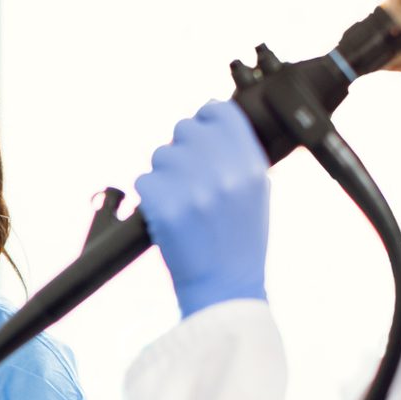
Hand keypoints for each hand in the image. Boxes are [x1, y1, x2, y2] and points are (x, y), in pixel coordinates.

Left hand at [134, 98, 271, 315]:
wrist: (224, 289)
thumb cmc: (240, 242)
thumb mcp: (256, 192)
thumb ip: (236, 154)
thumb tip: (208, 120)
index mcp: (250, 165)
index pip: (219, 110)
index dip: (205, 118)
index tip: (202, 132)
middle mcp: (223, 171)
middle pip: (185, 128)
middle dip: (182, 150)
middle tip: (189, 178)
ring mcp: (192, 188)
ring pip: (161, 154)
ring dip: (165, 174)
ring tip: (182, 202)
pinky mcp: (163, 206)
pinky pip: (144, 180)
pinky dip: (151, 197)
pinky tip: (168, 216)